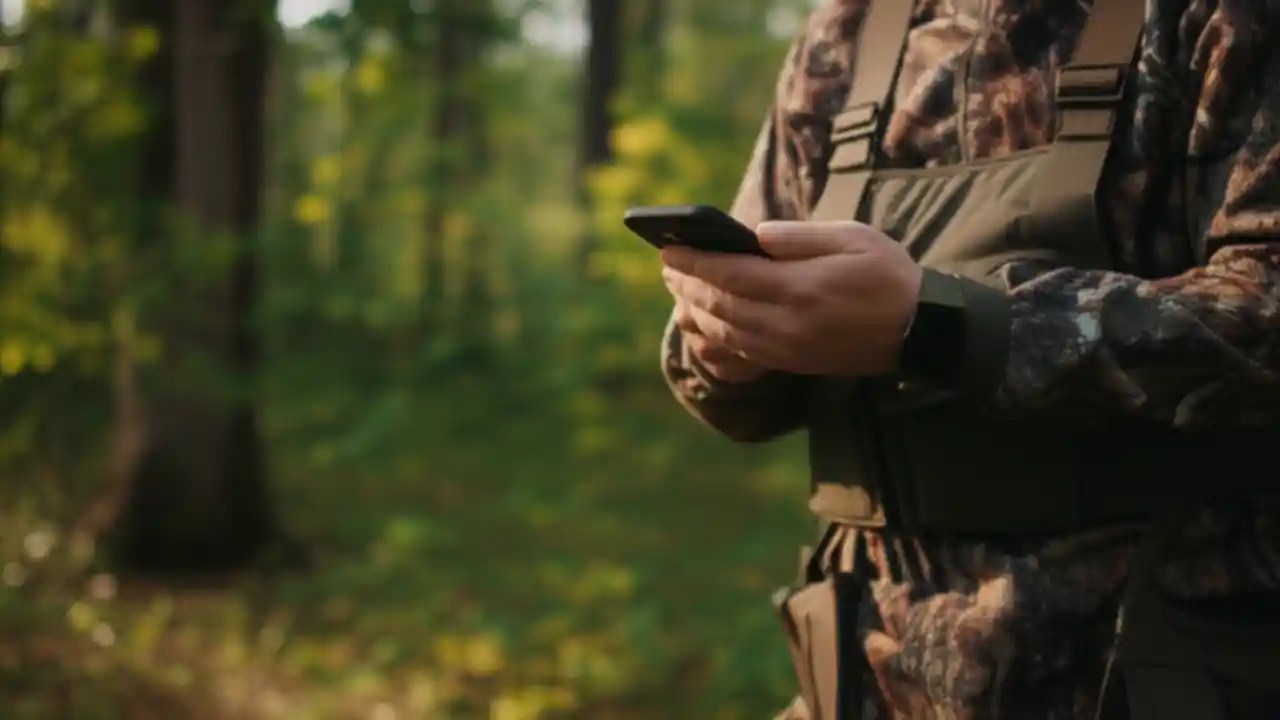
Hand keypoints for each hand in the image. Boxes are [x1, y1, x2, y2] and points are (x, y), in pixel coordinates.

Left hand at [660, 221, 921, 376]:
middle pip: (721, 305)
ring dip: (696, 311)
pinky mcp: (792, 363)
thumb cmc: (888, 275)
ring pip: (726, 332)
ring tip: (679, 291)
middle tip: (666, 267)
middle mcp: (788, 323)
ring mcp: (788, 348)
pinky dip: (716, 337)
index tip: (670, 250)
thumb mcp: (854, 238)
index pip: (732, 274)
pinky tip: (706, 323)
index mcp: (801, 287)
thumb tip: (755, 234)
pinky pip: (742, 352)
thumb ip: (801, 237)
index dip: (696, 263)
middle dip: (688, 285)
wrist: (918, 332)